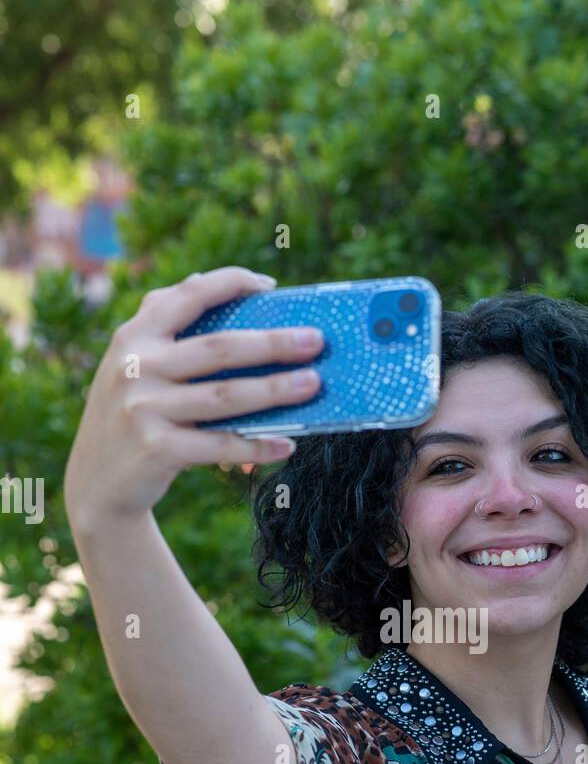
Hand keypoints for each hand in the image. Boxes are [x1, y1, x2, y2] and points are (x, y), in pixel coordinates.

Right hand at [63, 265, 322, 526]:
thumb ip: (165, 326)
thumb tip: (214, 282)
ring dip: (276, 391)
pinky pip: (220, 445)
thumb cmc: (133, 412)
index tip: (271, 287)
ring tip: (313, 384)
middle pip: (219, 348)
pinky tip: (288, 444)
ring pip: (226, 397)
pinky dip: (257, 446)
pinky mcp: (157, 449)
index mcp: (135, 336)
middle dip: (273, 343)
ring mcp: (145, 408)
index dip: (231, 283)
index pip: (188, 295)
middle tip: (316, 341)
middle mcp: (137, 367)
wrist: (96, 480)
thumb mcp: (133, 364)